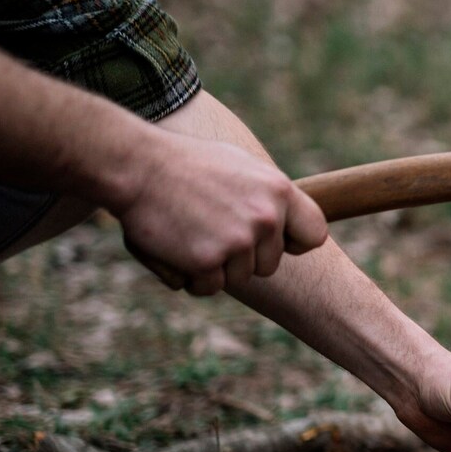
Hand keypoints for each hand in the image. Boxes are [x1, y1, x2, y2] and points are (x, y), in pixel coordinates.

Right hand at [108, 129, 327, 294]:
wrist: (136, 165)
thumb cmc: (185, 164)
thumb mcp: (240, 166)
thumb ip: (266, 196)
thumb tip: (284, 220)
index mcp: (279, 190)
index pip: (314, 234)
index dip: (294, 244)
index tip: (278, 242)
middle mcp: (266, 217)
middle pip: (268, 265)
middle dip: (242, 257)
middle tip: (209, 230)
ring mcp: (238, 241)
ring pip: (237, 279)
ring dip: (213, 267)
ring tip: (188, 233)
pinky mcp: (208, 261)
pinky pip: (208, 287)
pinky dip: (189, 276)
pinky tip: (173, 248)